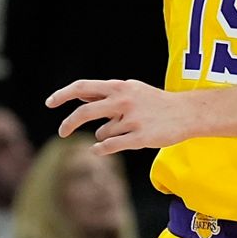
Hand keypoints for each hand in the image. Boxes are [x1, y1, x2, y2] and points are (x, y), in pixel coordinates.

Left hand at [46, 79, 190, 154]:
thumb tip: (80, 94)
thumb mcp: (131, 90)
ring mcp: (132, 120)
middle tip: (62, 132)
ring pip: (102, 133)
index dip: (63, 94)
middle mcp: (124, 101)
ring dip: (106, 136)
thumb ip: (106, 93)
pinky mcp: (141, 138)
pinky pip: (111, 146)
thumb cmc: (155, 102)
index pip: (83, 87)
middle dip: (69, 123)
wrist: (186, 113)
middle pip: (85, 112)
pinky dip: (102, 149)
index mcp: (119, 87)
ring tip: (124, 132)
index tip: (50, 103)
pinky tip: (99, 150)